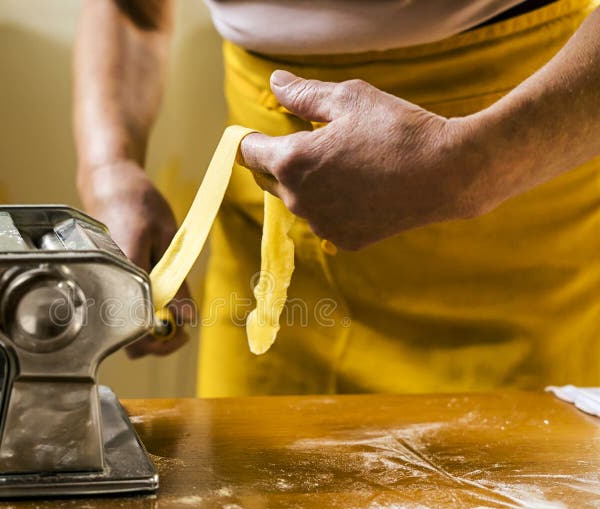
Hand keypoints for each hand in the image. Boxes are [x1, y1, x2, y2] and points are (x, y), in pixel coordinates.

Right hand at [80, 160, 195, 357]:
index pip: (140, 326)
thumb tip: (187, 318)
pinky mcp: (103, 283)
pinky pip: (119, 313)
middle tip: (180, 331)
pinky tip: (155, 303)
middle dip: (157, 343)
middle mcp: (108, 285)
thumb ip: (177, 281)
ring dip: (147, 334)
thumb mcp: (169, 238)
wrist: (108, 185)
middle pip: (128, 339)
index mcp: (125, 273)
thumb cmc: (140, 204)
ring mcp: (102, 286)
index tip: (183, 332)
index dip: (163, 338)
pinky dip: (138, 317)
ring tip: (169, 318)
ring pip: (122, 330)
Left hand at [239, 70, 485, 249]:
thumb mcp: (349, 98)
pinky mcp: (344, 239)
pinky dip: (336, 204)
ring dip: (310, 184)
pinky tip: (365, 189)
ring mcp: (321, 223)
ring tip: (348, 164)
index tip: (264, 132)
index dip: (253, 138)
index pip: (248, 151)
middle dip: (280, 161)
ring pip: (300, 200)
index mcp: (291, 161)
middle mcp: (298, 199)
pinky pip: (327, 219)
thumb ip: (303, 94)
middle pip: (269, 178)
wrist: (447, 173)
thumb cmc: (397, 129)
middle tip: (313, 143)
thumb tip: (275, 83)